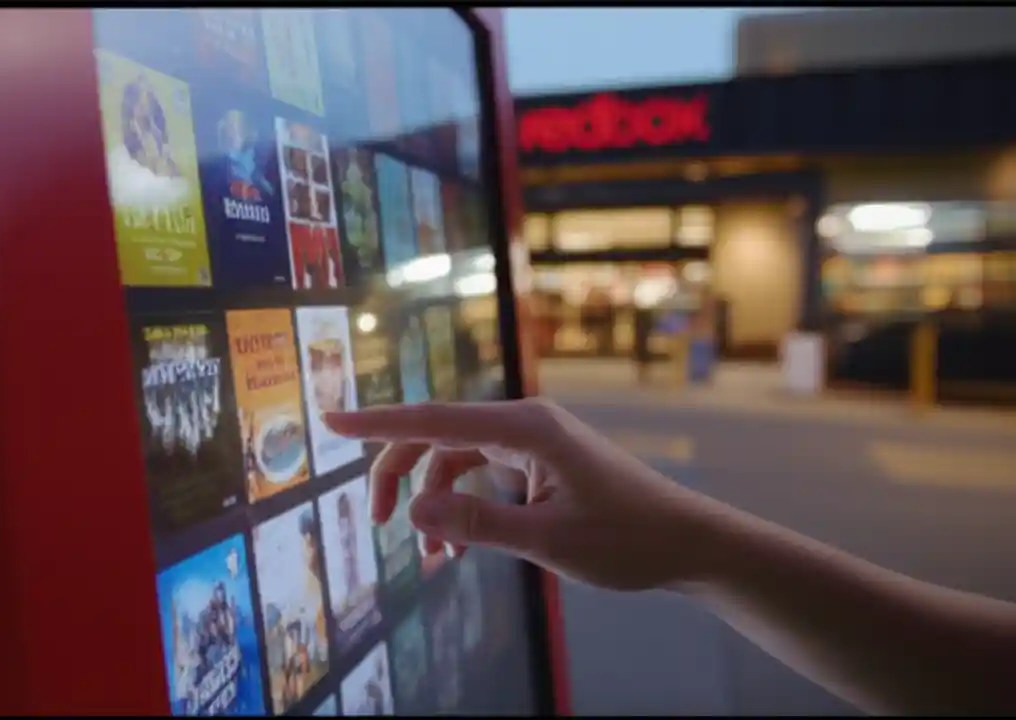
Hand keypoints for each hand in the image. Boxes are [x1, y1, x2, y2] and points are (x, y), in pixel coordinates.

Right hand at [324, 398, 713, 591]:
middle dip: (402, 474)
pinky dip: (462, 506)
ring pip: (456, 457)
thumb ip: (477, 524)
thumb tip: (414, 509)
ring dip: (434, 500)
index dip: (378, 424)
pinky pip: (481, 472)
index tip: (331, 421)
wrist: (686, 543)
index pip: (435, 419)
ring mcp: (533, 440)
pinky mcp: (539, 460)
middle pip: (438, 436)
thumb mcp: (548, 541)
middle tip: (380, 522)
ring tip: (430, 555)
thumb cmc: (627, 540)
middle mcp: (525, 423)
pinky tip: (459, 548)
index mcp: (526, 428)